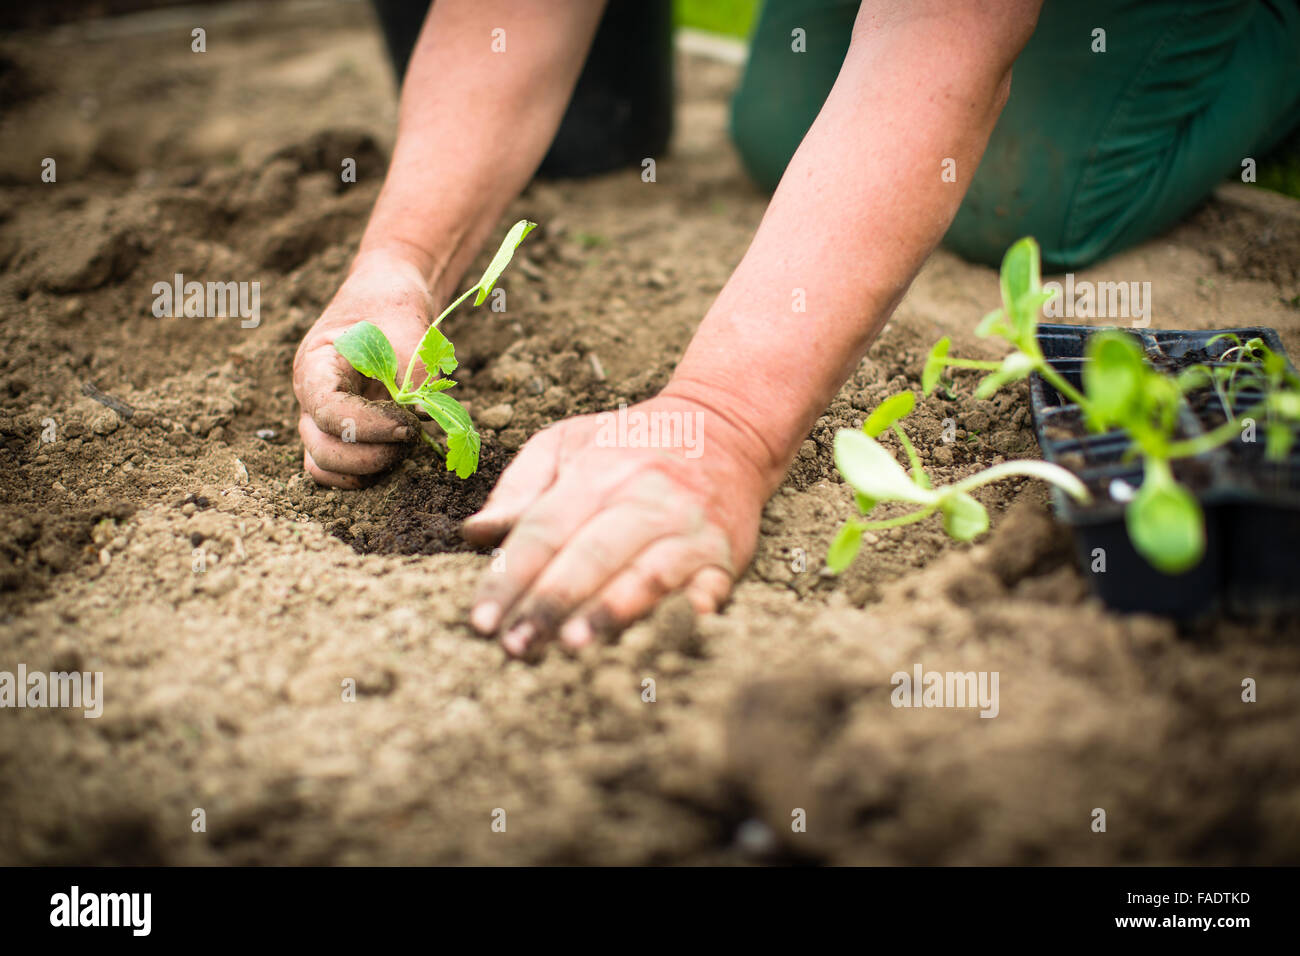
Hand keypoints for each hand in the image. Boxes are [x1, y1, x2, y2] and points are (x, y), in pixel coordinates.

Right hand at [292, 250, 435, 486]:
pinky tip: (398, 451)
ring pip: (325, 466)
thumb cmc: (392, 308)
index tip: (408, 424)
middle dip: (372, 455)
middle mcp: (310, 398)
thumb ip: (416, 375)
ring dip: (369, 467)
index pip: (328, 412)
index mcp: (315, 366)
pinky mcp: (339, 433)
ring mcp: (320, 419)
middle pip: (322, 451)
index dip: (369, 427)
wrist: (385, 299)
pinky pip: (339, 469)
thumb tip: (428, 419)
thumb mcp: (410, 331)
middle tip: (412, 435)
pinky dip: (367, 472)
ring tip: (406, 442)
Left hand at [461, 394, 769, 655]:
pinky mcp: (725, 555)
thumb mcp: (567, 443)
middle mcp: (644, 499)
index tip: (481, 621)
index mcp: (596, 474)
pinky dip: (689, 611)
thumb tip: (473, 534)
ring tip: (576, 645)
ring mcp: (688, 528)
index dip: (509, 577)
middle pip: (591, 555)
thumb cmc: (630, 445)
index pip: (544, 530)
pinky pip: (708, 586)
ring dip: (612, 611)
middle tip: (517, 646)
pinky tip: (667, 635)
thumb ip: (519, 487)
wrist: (725, 428)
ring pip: (648, 574)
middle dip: (551, 603)